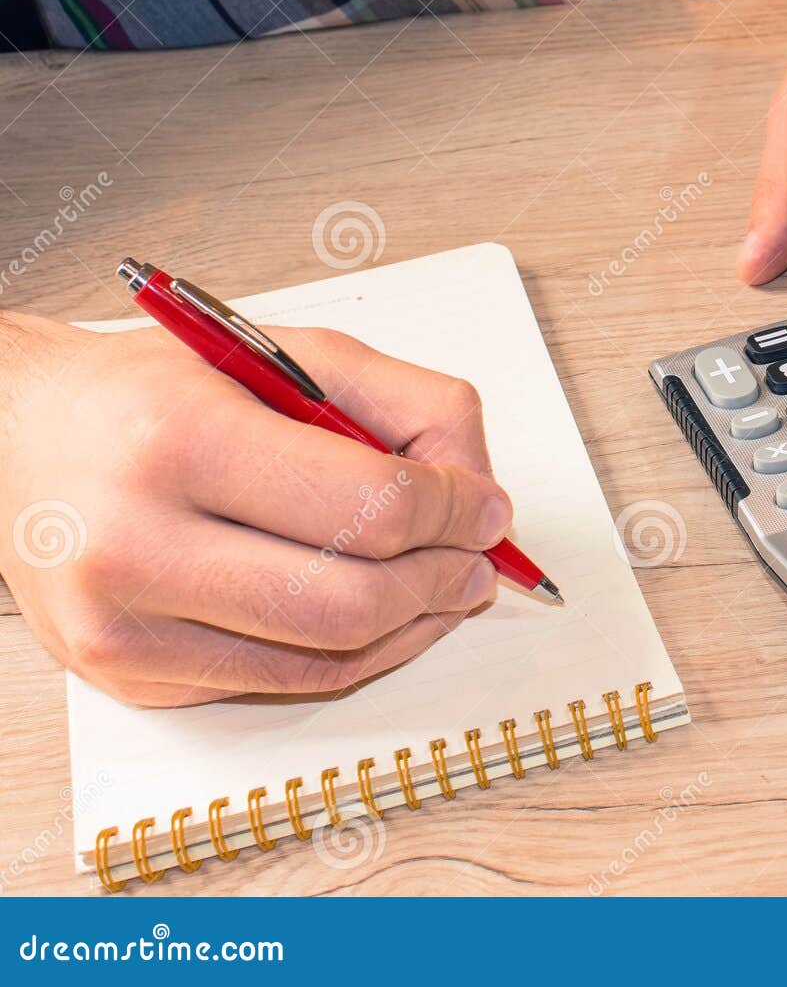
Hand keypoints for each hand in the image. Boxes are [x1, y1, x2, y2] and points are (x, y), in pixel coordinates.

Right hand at [0, 314, 511, 706]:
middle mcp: (136, 543)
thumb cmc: (154, 392)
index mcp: (178, 440)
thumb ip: (407, 405)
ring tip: (443, 583)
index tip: (486, 506)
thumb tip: (481, 496)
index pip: (368, 505)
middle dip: (442, 580)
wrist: (15, 438)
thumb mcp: (286, 355)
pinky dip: (357, 652)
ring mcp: (124, 628)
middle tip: (478, 559)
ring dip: (414, 624)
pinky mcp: (130, 678)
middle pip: (352, 601)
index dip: (455, 512)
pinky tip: (384, 615)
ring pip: (327, 658)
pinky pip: (284, 683)